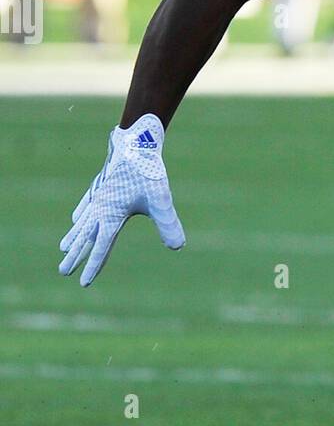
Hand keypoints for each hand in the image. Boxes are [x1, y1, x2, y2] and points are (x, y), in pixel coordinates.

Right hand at [59, 115, 184, 286]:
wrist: (136, 142)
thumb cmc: (148, 171)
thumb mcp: (161, 200)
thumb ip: (168, 224)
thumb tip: (178, 247)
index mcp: (111, 216)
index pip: (101, 247)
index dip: (93, 266)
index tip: (84, 283)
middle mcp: (100, 208)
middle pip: (85, 238)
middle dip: (75, 256)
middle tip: (63, 271)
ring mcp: (99, 197)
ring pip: (84, 222)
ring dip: (75, 237)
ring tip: (64, 248)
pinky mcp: (102, 187)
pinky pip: (87, 205)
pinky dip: (81, 215)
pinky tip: (76, 219)